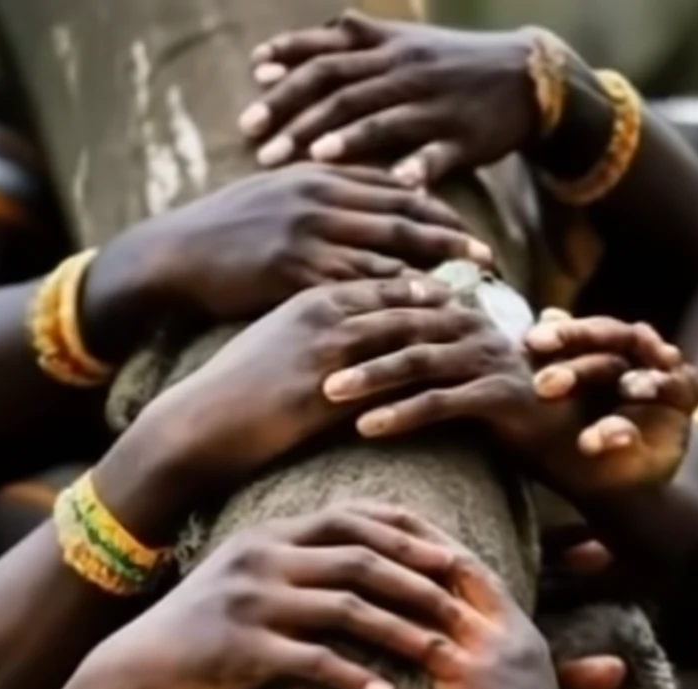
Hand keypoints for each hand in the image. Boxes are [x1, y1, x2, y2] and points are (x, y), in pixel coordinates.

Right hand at [43, 506, 467, 688]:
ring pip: (347, 609)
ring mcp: (250, 602)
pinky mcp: (241, 650)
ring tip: (446, 656)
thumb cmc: (202, 627)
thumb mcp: (244, 577)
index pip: (350, 518)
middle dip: (420, 582)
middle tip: (465, 605)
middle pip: (359, 560)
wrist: (136, 670)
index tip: (451, 555)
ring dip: (404, 633)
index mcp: (268, 536)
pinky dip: (355, 679)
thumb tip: (359, 557)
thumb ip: (294, 560)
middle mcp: (261, 559)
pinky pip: (313, 663)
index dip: (406, 534)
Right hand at [84, 163, 489, 351]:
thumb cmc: (222, 237)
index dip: (435, 208)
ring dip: (433, 271)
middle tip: (488, 256)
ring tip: (469, 293)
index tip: (464, 226)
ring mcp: (308, 237)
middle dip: (448, 236)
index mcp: (316, 175)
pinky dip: (396, 301)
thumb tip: (350, 205)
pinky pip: (359, 291)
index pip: (392, 189)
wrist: (172, 258)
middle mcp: (319, 200)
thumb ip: (317, 198)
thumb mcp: (272, 200)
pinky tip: (423, 318)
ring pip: (388, 253)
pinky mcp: (295, 277)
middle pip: (401, 217)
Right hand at [90, 276, 498, 545]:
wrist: (192, 427)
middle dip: (458, 274)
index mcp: (309, 287)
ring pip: (410, 319)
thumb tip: (355, 341)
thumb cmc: (229, 393)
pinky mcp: (328, 383)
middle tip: (506, 275)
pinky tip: (470, 372)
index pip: (383, 258)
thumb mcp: (273, 342)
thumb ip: (316, 328)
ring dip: (459, 319)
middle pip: (407, 278)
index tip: (471, 253)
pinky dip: (436, 366)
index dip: (431, 252)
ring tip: (501, 323)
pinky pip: (395, 369)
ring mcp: (326, 342)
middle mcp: (321, 304)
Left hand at [240, 12, 548, 185]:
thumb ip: (342, 48)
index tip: (253, 82)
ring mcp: (434, 105)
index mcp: (386, 48)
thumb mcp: (400, 42)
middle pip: (341, 89)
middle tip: (255, 140)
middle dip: (296, 114)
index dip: (288, 64)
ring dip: (346, 139)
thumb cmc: (449, 64)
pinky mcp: (464, 137)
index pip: (326, 53)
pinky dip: (419, 166)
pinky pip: (438, 154)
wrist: (525, 75)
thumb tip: (277, 52)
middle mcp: (404, 71)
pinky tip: (398, 182)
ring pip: (384, 119)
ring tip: (311, 158)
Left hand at [323, 306, 697, 497]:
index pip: (390, 310)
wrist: (580, 434)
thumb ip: (420, 359)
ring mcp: (489, 358)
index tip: (296, 333)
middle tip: (296, 360)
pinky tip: (365, 429)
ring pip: (416, 362)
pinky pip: (444, 402)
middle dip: (346, 344)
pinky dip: (403, 414)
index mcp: (454, 315)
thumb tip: (363, 354)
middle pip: (396, 329)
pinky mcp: (504, 395)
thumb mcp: (457, 376)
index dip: (345, 319)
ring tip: (324, 394)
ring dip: (368, 377)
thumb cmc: (507, 406)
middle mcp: (471, 328)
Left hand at [350, 505, 595, 688]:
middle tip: (367, 519)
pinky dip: (387, 625)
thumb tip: (458, 655)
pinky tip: (349, 616)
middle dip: (411, 540)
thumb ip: (498, 666)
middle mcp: (506, 633)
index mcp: (519, 632)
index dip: (435, 542)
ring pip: (436, 595)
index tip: (398, 522)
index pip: (474, 568)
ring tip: (349, 557)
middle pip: (455, 566)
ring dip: (391, 574)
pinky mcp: (473, 687)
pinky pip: (423, 642)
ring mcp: (491, 656)